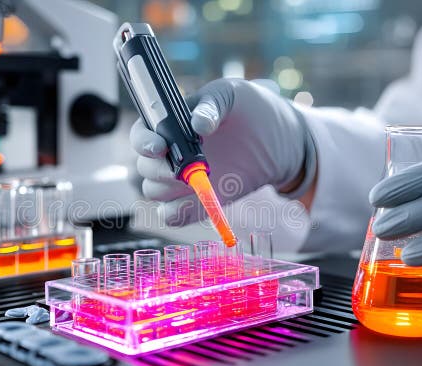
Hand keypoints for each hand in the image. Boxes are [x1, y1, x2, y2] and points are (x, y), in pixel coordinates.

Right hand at [130, 78, 315, 225]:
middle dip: (158, 169)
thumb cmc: (250, 109)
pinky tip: (197, 202)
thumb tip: (198, 125)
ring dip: (168, 190)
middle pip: (144, 166)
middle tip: (184, 167)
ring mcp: (181, 179)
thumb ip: (212, 105)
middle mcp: (170, 152)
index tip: (159, 147)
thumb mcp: (232, 95)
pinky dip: (178, 213)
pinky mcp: (196, 200)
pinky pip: (173, 214)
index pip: (141, 133)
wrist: (280, 140)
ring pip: (154, 191)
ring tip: (198, 182)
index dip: (143, 141)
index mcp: (171, 123)